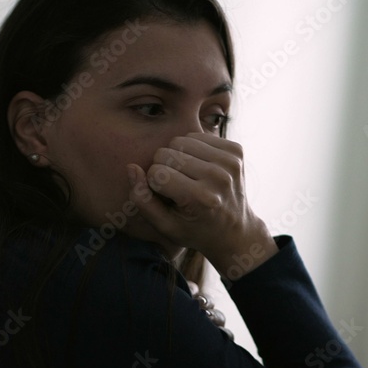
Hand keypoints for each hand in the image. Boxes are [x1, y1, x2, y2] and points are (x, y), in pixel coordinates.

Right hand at [126, 133, 276, 279]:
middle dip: (163, 168)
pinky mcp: (236, 150)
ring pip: (181, 140)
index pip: (156, 173)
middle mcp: (218, 177)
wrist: (235, 231)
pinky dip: (192, 150)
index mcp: (200, 198)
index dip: (154, 185)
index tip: (167, 198)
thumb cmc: (194, 230)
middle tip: (176, 187)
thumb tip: (131, 167)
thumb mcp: (164, 225)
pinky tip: (199, 168)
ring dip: (177, 156)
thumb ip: (141, 199)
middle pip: (167, 153)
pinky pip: (197, 136)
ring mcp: (230, 161)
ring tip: (187, 176)